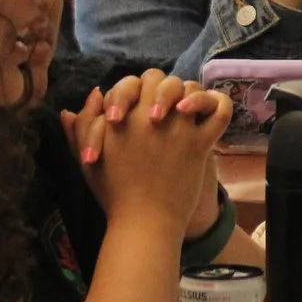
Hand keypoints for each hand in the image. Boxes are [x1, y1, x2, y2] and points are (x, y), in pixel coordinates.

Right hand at [65, 69, 230, 230]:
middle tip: (162, 106)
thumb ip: (83, 125)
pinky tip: (209, 114)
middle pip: (160, 79)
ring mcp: (176, 128)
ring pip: (189, 88)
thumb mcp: (87, 158)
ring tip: (184, 109)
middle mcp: (148, 116)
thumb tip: (95, 92)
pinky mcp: (199, 143)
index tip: (134, 109)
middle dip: (160, 87)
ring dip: (188, 94)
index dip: (133, 90)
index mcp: (119, 117)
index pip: (130, 82)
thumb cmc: (113, 193)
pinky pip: (219, 111)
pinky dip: (218, 105)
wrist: (143, 221)